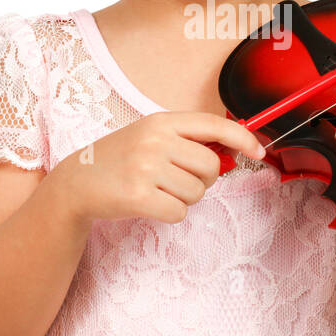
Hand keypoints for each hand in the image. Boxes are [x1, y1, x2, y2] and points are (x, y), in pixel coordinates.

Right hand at [49, 111, 264, 223]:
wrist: (76, 183)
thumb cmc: (120, 160)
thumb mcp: (150, 137)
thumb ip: (186, 140)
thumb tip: (232, 153)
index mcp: (161, 121)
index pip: (214, 124)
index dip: (242, 138)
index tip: (258, 151)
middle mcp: (155, 140)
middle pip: (211, 165)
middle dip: (203, 179)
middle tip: (177, 179)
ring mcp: (146, 168)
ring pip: (197, 192)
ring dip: (184, 198)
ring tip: (158, 190)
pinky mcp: (138, 196)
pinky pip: (179, 212)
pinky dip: (170, 213)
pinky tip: (150, 204)